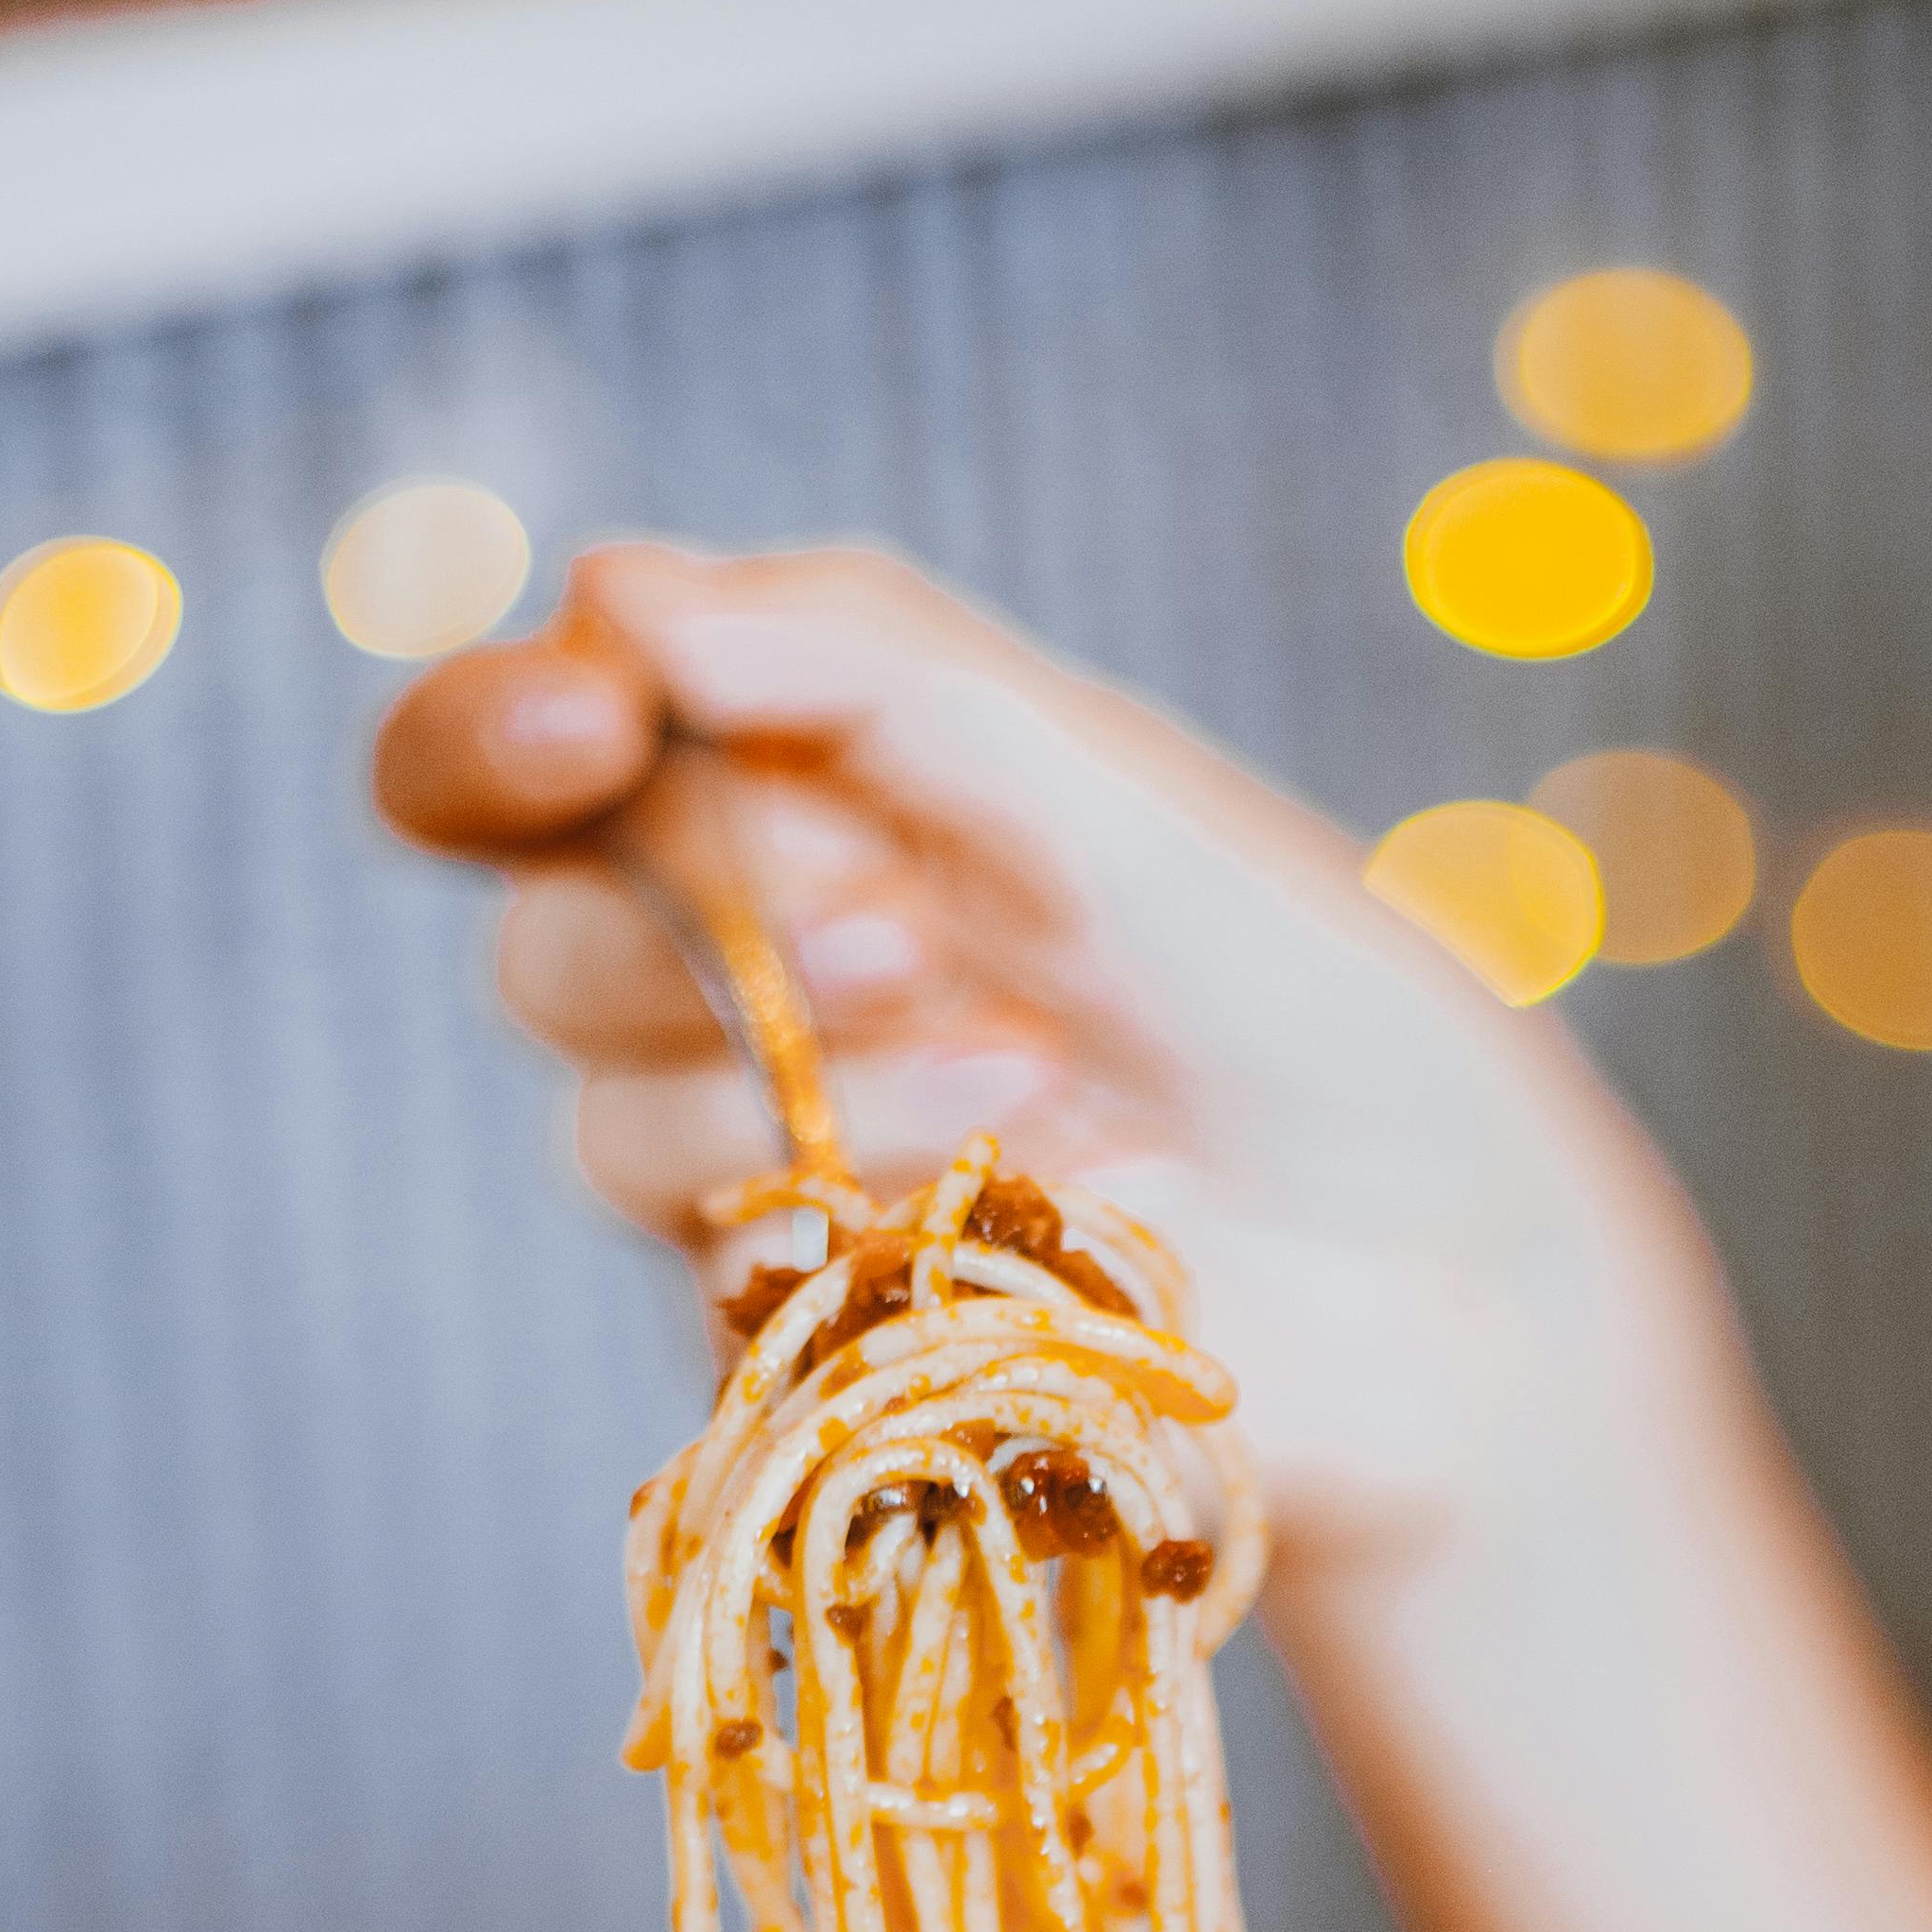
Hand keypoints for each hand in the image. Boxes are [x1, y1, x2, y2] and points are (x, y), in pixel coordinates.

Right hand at [370, 535, 1716, 1577]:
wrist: (1436, 1250)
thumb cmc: (1290, 996)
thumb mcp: (1094, 778)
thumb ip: (859, 668)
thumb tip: (615, 589)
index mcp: (791, 810)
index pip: (527, 765)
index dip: (496, 741)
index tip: (590, 726)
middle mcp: (750, 991)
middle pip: (543, 946)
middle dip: (703, 910)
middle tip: (910, 916)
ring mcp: (779, 1175)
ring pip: (609, 1121)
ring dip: (802, 1064)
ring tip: (1024, 1058)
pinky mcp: (824, 1341)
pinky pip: (726, 1271)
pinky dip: (869, 1199)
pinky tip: (1044, 1183)